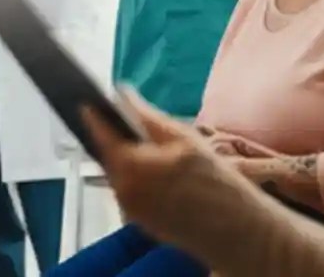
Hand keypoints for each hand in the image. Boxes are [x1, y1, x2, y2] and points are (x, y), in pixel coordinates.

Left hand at [82, 90, 257, 252]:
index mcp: (131, 166)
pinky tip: (162, 176)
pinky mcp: (140, 223)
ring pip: (120, 176)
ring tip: (155, 152)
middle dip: (118, 141)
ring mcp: (130, 210)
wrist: (235, 229)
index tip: (88, 104)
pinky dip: (139, 180)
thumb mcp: (184, 139)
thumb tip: (123, 94)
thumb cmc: (216, 182)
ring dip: (130, 161)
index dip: (95, 118)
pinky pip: (131, 193)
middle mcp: (124, 191)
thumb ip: (148, 116)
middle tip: (133, 127)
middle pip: (110, 157)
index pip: (102, 137)